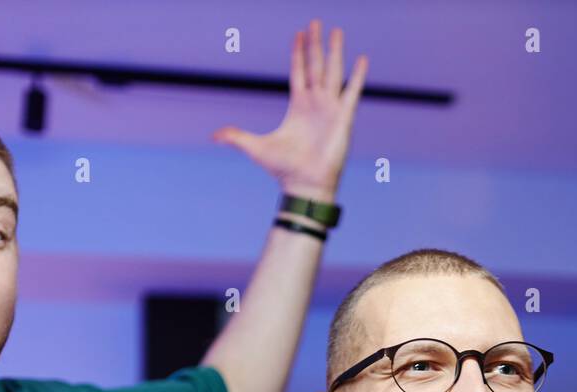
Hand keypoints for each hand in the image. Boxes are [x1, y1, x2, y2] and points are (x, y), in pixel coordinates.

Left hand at [212, 19, 367, 201]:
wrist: (304, 185)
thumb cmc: (283, 169)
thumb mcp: (255, 148)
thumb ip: (236, 137)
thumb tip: (213, 136)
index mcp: (297, 106)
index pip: (298, 71)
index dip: (298, 52)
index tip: (299, 33)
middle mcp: (315, 103)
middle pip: (315, 65)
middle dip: (316, 44)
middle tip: (315, 22)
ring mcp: (330, 109)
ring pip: (333, 72)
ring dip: (335, 51)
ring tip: (337, 31)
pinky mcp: (343, 118)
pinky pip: (352, 92)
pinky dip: (358, 76)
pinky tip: (362, 60)